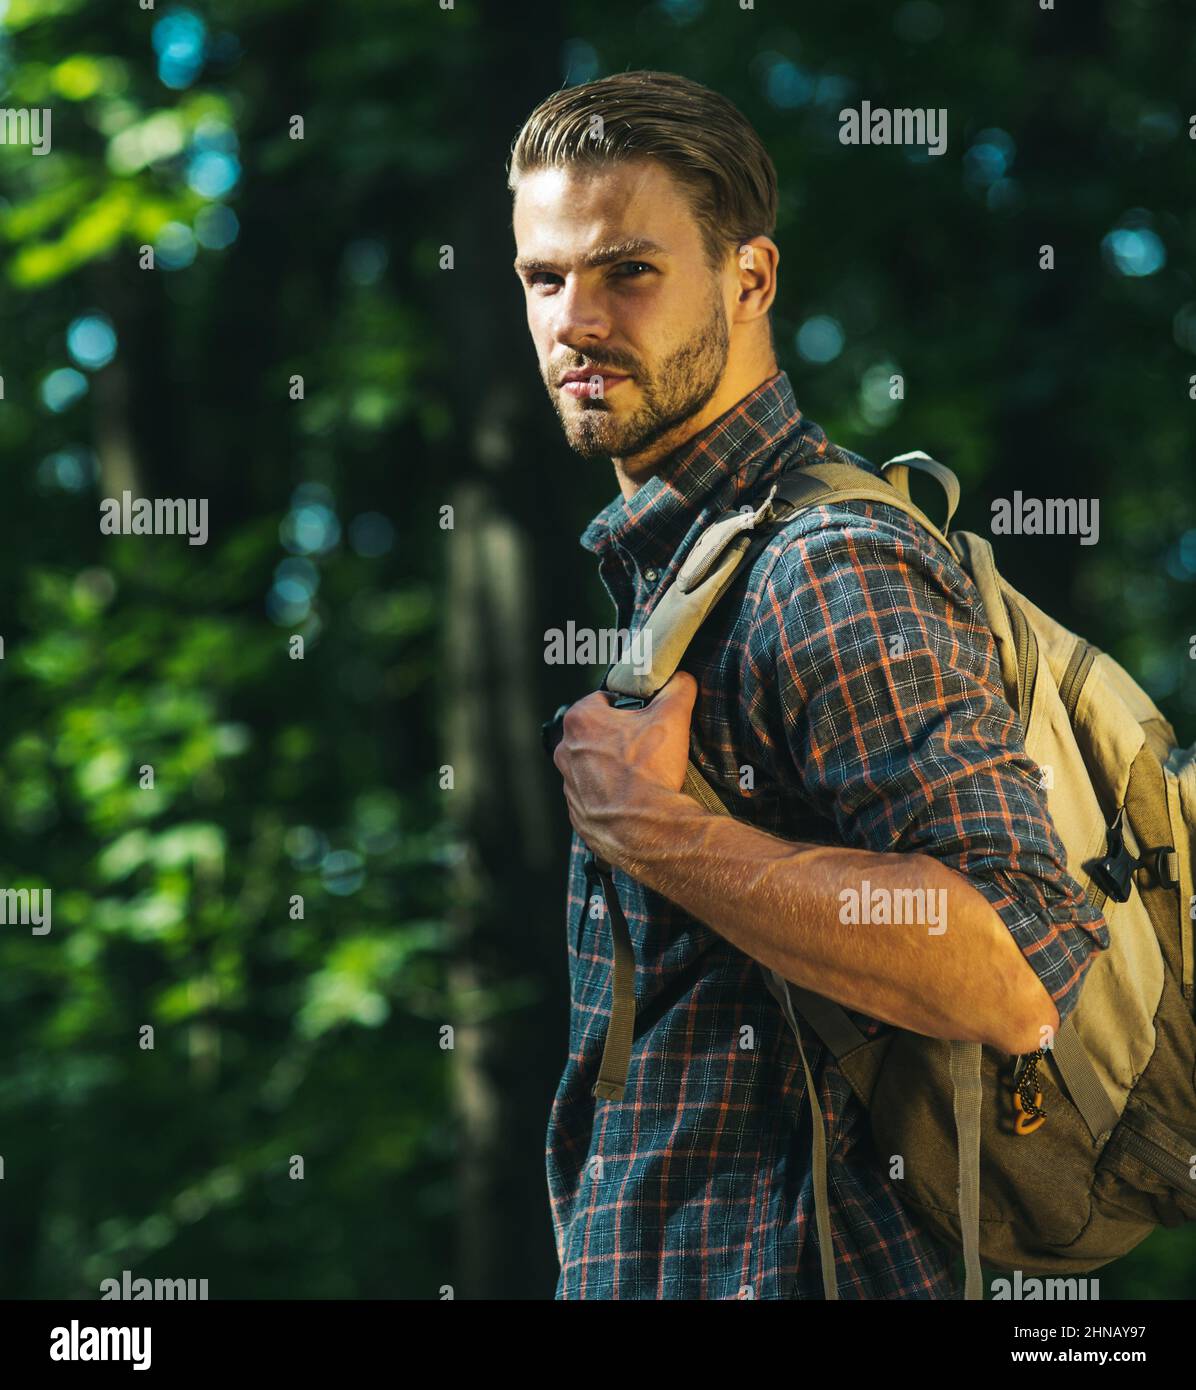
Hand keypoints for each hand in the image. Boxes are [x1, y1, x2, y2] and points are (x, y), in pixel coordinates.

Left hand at [551, 670, 697, 868]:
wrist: (644, 830)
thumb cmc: (650, 771)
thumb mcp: (672, 718)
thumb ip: (677, 690)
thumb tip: (681, 679)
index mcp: (580, 720)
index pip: (603, 700)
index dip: (628, 707)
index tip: (645, 719)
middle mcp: (566, 750)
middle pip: (597, 732)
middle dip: (620, 737)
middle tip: (647, 747)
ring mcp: (568, 783)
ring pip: (593, 765)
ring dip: (613, 767)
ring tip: (642, 776)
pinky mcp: (576, 811)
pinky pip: (593, 795)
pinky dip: (610, 796)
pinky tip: (633, 799)